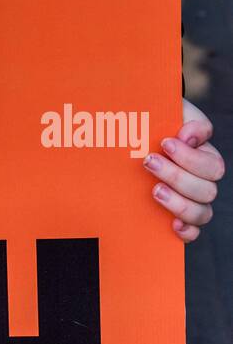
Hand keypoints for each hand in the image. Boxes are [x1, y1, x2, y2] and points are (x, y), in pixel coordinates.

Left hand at [143, 100, 224, 241]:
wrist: (133, 137)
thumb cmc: (154, 122)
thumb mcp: (169, 111)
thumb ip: (184, 116)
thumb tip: (188, 135)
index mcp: (205, 156)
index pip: (211, 165)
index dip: (190, 157)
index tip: (164, 142)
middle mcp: (203, 181)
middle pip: (207, 190)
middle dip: (177, 176)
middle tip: (149, 161)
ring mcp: (192, 201)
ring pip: (202, 213)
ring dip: (179, 203)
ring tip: (154, 191)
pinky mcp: (178, 217)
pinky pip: (193, 232)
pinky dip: (186, 231)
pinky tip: (172, 224)